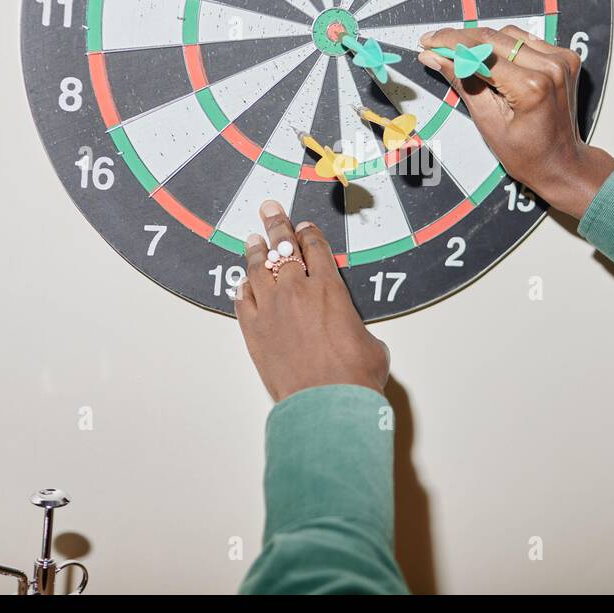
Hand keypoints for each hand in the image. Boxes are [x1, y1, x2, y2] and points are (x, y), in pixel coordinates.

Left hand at [232, 200, 389, 401]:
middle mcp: (298, 291)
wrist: (327, 402)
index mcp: (330, 289)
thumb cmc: (354, 377)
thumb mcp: (370, 344)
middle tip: (269, 209)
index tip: (302, 225)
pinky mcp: (253, 331)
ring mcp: (272, 309)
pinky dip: (243, 290)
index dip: (308, 233)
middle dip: (276, 225)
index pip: (316, 248)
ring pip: (258, 269)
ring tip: (253, 239)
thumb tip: (356, 341)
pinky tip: (242, 284)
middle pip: (283, 248)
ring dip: (256, 252)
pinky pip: (243, 302)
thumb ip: (357, 330)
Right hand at [419, 25, 613, 218]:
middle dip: (460, 38)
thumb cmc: (527, 154)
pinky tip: (491, 58)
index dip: (450, 43)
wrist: (561, 163)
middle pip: (493, 38)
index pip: (480, 52)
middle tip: (435, 43)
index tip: (428, 41)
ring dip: (482, 41)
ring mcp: (560, 60)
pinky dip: (505, 46)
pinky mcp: (564, 57)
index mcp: (531, 87)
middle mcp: (550, 67)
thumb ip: (462, 82)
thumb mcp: (487, 122)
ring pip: (509, 35)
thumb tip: (435, 56)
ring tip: (461, 55)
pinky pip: (527, 41)